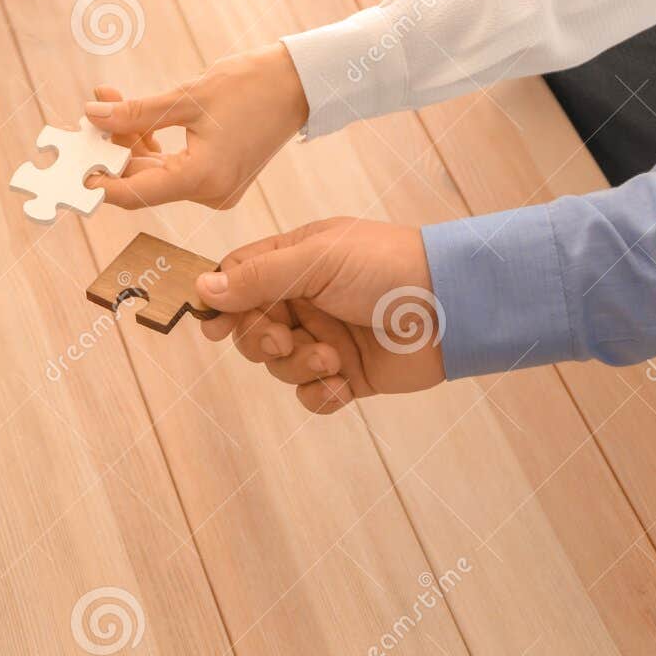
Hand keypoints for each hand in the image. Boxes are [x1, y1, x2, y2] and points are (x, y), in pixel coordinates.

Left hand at [84, 43, 309, 209]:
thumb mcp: (186, 97)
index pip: (135, 193)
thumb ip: (136, 112)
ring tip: (110, 100)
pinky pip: (175, 167)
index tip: (74, 165)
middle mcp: (210, 192)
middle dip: (113, 148)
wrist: (300, 82)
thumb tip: (93, 115)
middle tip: (90, 116)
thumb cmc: (251, 85)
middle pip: (144, 180)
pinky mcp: (219, 176)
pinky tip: (137, 116)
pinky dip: (154, 145)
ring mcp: (216, 187)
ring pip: (157, 172)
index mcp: (203, 179)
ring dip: (131, 141)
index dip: (100, 181)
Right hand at [196, 217, 446, 411]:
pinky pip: (311, 394)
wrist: (453, 307)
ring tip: (332, 358)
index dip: (222, 304)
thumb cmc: (386, 267)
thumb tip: (202, 288)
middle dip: (262, 341)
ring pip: (279, 365)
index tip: (215, 327)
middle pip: (252, 329)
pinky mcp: (349, 374)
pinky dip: (320, 394)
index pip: (238, 280)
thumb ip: (258, 277)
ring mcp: (325, 338)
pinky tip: (340, 385)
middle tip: (284, 339)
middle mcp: (305, 300)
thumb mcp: (317, 261)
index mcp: (294, 263)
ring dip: (298, 366)